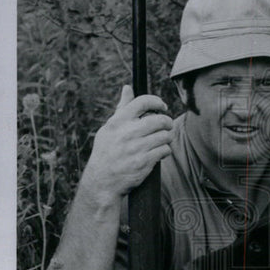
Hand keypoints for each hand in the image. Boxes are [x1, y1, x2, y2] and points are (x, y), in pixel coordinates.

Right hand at [81, 85, 172, 203]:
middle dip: (167, 122)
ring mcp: (137, 148)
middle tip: (167, 125)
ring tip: (162, 140)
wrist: (102, 181)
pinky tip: (159, 153)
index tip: (162, 106)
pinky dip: (165, 150)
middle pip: (159, 119)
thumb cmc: (107, 152)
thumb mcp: (109, 129)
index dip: (157, 101)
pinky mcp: (144, 162)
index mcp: (118, 122)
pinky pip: (164, 150)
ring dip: (167, 137)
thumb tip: (128, 88)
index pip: (142, 102)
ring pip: (165, 135)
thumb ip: (121, 109)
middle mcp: (127, 133)